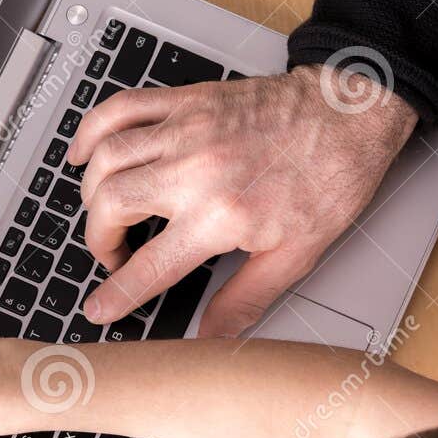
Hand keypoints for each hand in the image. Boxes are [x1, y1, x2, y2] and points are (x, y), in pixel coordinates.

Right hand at [67, 64, 415, 335]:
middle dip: (99, 240)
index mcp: (221, 215)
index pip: (150, 266)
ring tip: (103, 211)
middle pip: (110, 205)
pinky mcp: (187, 101)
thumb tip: (214, 336)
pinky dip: (92, 130)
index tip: (99, 307)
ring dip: (92, 190)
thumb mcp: (296, 255)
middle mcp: (195, 170)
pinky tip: (86, 152)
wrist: (350, 117)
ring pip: (107, 158)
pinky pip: (120, 108)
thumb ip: (245, 299)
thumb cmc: (330, 177)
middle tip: (114, 255)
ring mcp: (186, 130)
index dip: (117, 293)